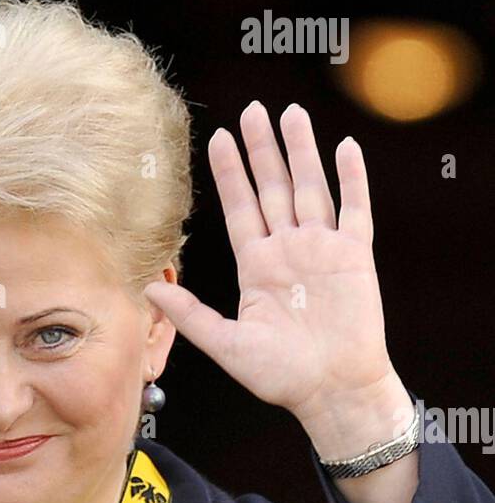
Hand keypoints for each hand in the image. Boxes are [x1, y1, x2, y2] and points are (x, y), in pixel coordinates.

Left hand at [144, 101, 398, 431]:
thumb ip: (190, 315)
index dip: (229, 174)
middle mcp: (288, 252)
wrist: (332, 392)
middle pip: (272, 188)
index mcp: (257, 268)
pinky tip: (344, 147)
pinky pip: (354, 209)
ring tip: (290, 114)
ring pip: (310, 188)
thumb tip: (147, 290)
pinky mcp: (355, 257)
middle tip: (252, 110)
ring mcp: (323, 250)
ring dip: (301, 151)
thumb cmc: (282, 377)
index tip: (216, 139)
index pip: (239, 209)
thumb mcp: (226, 345)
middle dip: (262, 149)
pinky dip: (352, 179)